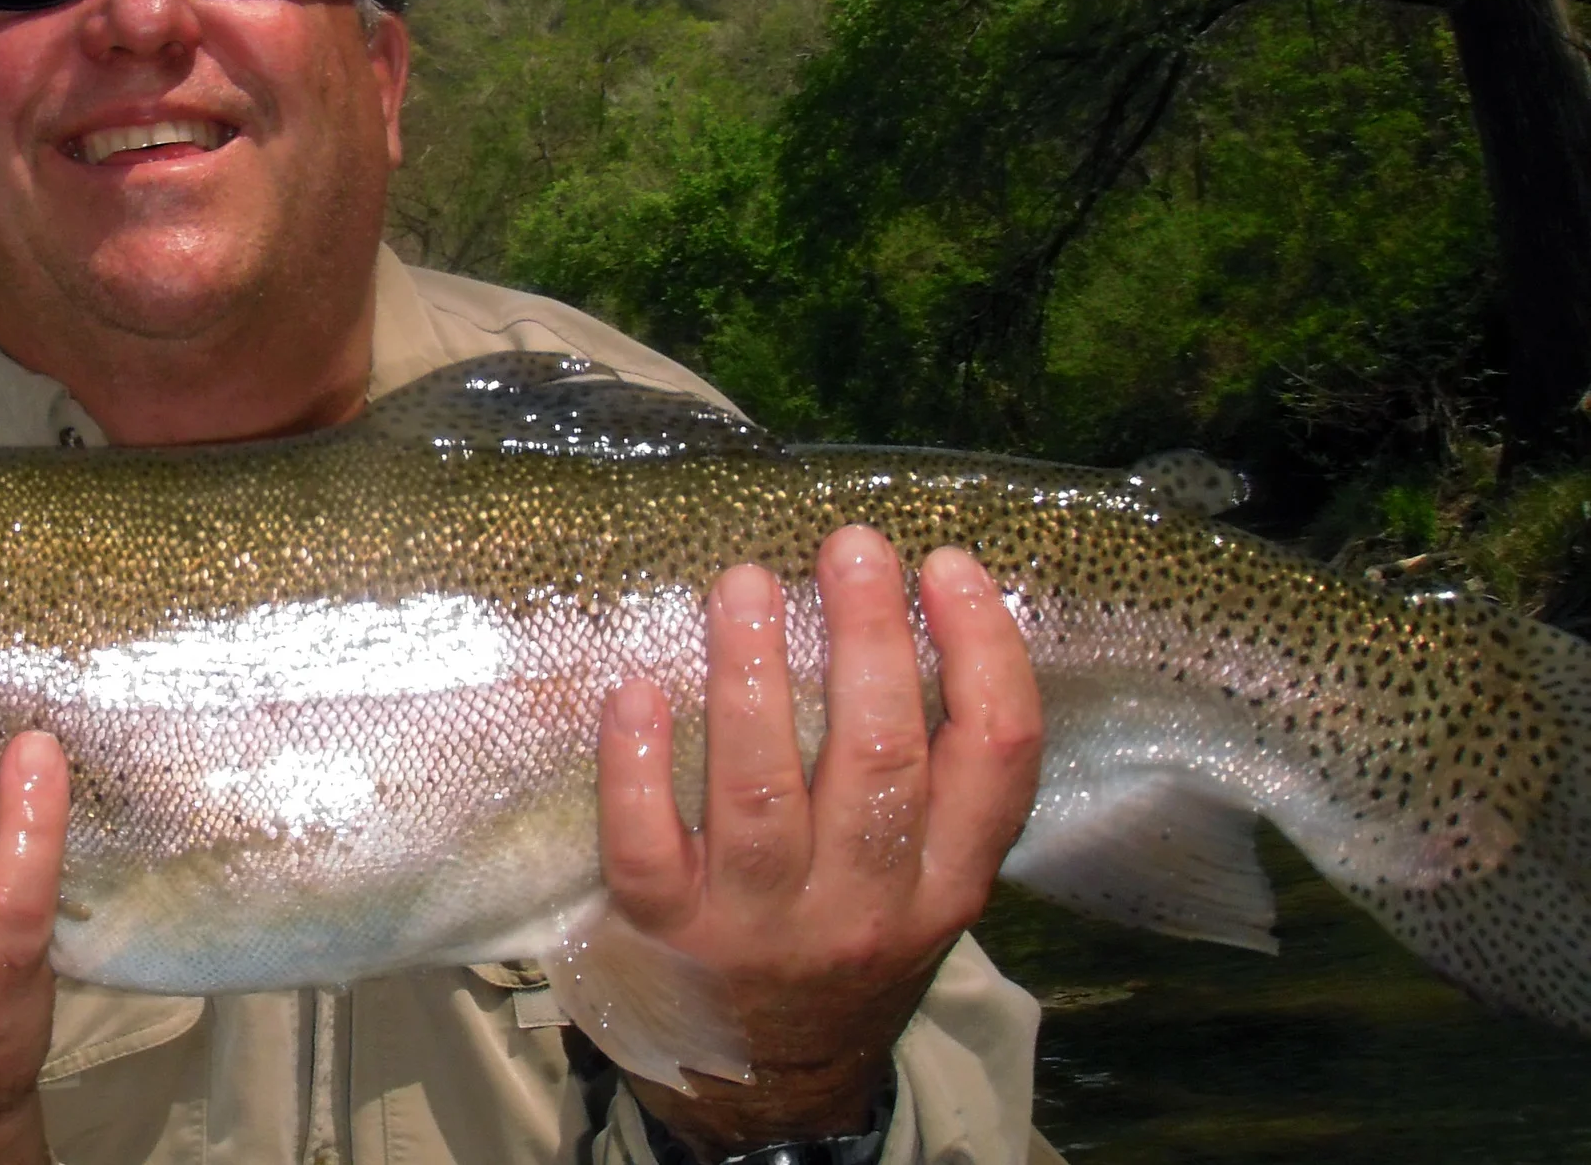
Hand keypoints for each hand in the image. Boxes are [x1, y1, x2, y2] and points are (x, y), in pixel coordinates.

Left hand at [596, 527, 1041, 1154]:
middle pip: (879, 758)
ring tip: (743, 583)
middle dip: (867, 639)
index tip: (950, 567)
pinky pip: (648, 845)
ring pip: (762, 790)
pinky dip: (637, 766)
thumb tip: (919, 607)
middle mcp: (864, 906)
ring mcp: (761, 923)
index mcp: (946, 883)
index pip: (995, 758)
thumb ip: (932, 779)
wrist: (773, 1082)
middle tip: (851, 548)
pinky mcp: (668, 931)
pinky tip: (635, 691)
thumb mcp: (923, 882)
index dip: (982, 653)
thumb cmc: (848, 939)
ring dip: (752, 675)